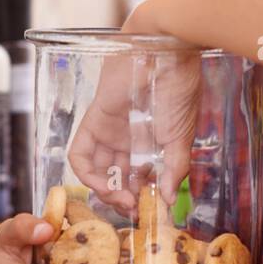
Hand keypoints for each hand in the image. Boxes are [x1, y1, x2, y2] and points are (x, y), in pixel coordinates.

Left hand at [67, 3, 202, 216]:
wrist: (166, 53)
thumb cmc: (179, 89)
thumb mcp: (181, 136)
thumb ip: (174, 168)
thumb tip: (170, 200)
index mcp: (148, 142)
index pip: (137, 177)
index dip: (139, 196)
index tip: (146, 210)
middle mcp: (127, 139)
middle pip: (115, 177)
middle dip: (121, 197)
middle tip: (132, 207)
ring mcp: (110, 130)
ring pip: (97, 169)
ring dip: (104, 190)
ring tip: (120, 199)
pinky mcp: (95, 120)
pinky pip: (80, 152)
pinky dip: (85, 172)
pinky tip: (100, 182)